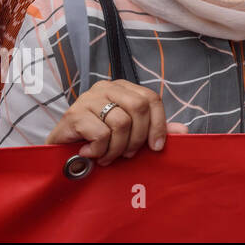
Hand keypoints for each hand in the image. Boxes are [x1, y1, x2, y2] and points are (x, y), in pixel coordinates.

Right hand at [46, 79, 188, 164]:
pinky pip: (101, 134)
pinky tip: (91, 154)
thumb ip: (155, 130)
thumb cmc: (98, 141)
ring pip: (121, 123)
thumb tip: (184, 131)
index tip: (157, 147)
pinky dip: (100, 150)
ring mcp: (88, 98)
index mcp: (124, 88)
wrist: (60, 152)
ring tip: (108, 157)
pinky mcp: (73, 114)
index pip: (151, 99)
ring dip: (117, 148)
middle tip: (128, 154)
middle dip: (138, 138)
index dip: (159, 124)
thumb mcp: (130, 135)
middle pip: (139, 108)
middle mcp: (107, 87)